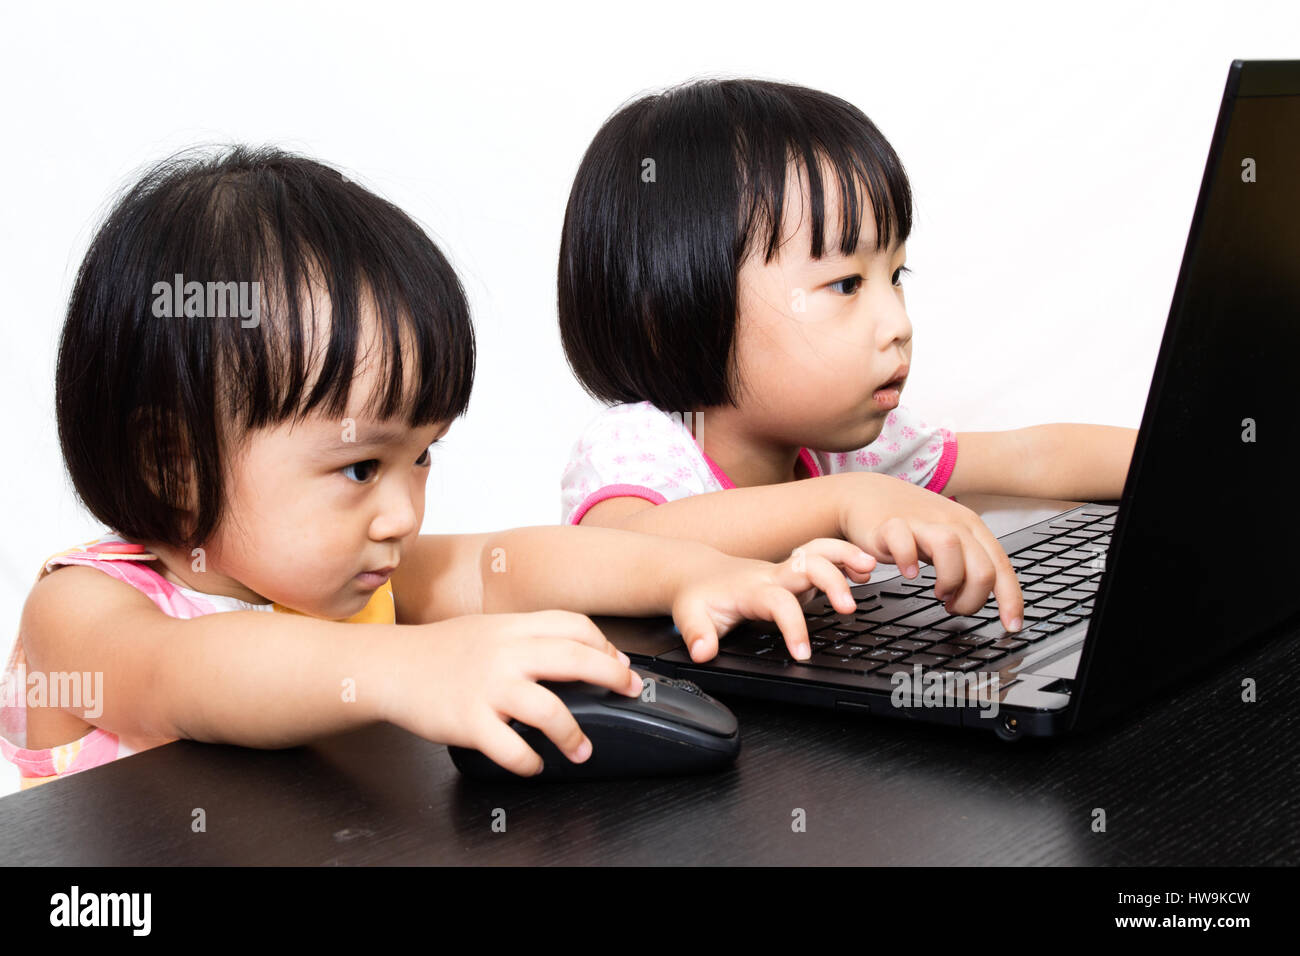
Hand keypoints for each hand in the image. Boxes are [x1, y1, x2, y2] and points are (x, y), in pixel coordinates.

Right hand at [378, 610, 642, 776]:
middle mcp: (505, 653)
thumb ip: (529, 637)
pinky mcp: (469, 721)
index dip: (605, 645)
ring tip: (582, 749)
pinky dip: (529, 762)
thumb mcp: (491, 629)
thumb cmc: (442, 651)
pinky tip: (534, 764)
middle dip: (613, 676)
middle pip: (575, 658)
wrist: (390, 666)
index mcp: (513, 628)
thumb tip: (577, 651)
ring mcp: (488, 688)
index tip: (619, 662)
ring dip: (573, 734)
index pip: (575, 626)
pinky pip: (511, 748)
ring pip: (549, 709)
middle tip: (630, 691)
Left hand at [670, 538, 875, 662]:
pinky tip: (865, 569)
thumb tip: (703, 652)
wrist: (697, 572)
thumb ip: (697, 635)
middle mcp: (772, 575)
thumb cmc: (698, 596)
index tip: (803, 653)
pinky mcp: (795, 574)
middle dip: (831, 582)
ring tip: (870, 568)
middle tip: (849, 608)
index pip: (778, 603)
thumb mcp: (689, 617)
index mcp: (751, 589)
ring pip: (819, 552)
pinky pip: (824, 558)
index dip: (793, 627)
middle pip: (807, 566)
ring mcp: (786, 573)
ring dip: (845, 556)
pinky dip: (845, 557)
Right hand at [838, 474, 1024, 631]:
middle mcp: (951, 522)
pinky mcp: (890, 524)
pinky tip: (907, 573)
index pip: (1001, 566)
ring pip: (951, 548)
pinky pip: (904, 541)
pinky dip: (908, 560)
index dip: (1010, 600)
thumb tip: (983, 594)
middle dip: (973, 599)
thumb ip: (966, 562)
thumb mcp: (947, 539)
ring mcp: (921, 522)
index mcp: (970, 528)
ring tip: (938, 593)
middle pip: (982, 566)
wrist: (866, 495)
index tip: (1011, 625)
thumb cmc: (908, 523)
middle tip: (955, 607)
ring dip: (949, 581)